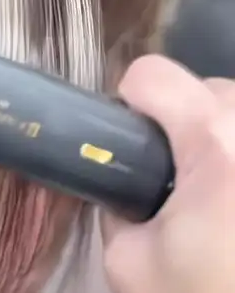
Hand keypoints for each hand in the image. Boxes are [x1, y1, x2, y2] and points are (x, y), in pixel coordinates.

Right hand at [102, 55, 234, 292]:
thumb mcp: (133, 267)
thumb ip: (117, 208)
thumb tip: (124, 185)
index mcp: (213, 142)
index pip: (151, 74)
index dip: (129, 104)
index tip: (132, 146)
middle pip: (206, 89)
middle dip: (184, 127)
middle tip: (183, 188)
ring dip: (225, 143)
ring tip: (224, 205)